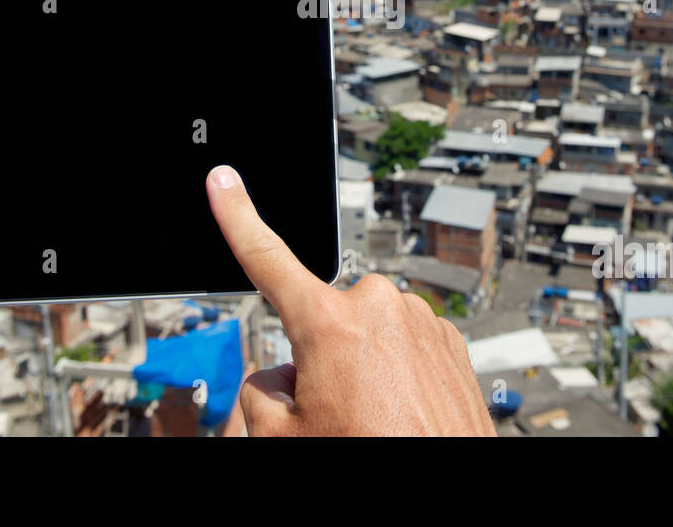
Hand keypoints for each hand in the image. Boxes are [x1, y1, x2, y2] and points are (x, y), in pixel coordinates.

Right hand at [205, 165, 494, 436]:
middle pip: (324, 319)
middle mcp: (379, 309)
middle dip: (321, 355)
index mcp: (330, 325)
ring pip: (367, 333)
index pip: (267, 259)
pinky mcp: (449, 339)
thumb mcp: (283, 438)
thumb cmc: (369, 461)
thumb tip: (282, 374)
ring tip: (377, 416)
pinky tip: (402, 409)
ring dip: (364, 364)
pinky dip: (398, 371)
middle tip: (337, 407)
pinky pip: (404, 344)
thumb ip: (262, 391)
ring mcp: (420, 321)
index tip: (223, 180)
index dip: (238, 217)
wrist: (446, 491)